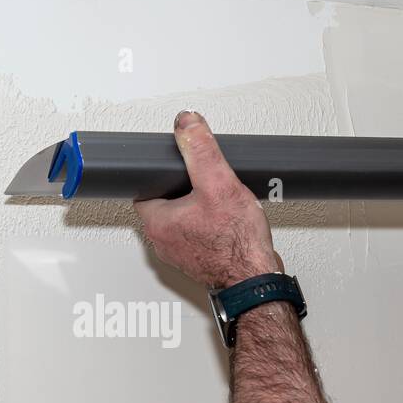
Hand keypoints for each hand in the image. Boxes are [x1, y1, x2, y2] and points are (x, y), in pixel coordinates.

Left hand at [134, 111, 279, 288]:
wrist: (257, 280)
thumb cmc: (237, 244)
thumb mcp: (219, 183)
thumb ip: (201, 149)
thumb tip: (186, 123)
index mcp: (157, 223)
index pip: (145, 187)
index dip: (160, 172)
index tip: (175, 163)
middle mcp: (163, 241)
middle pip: (164, 201)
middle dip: (182, 188)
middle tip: (202, 180)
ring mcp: (180, 253)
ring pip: (181, 219)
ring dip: (196, 206)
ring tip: (215, 198)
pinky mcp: (198, 260)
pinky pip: (196, 234)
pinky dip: (207, 224)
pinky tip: (224, 219)